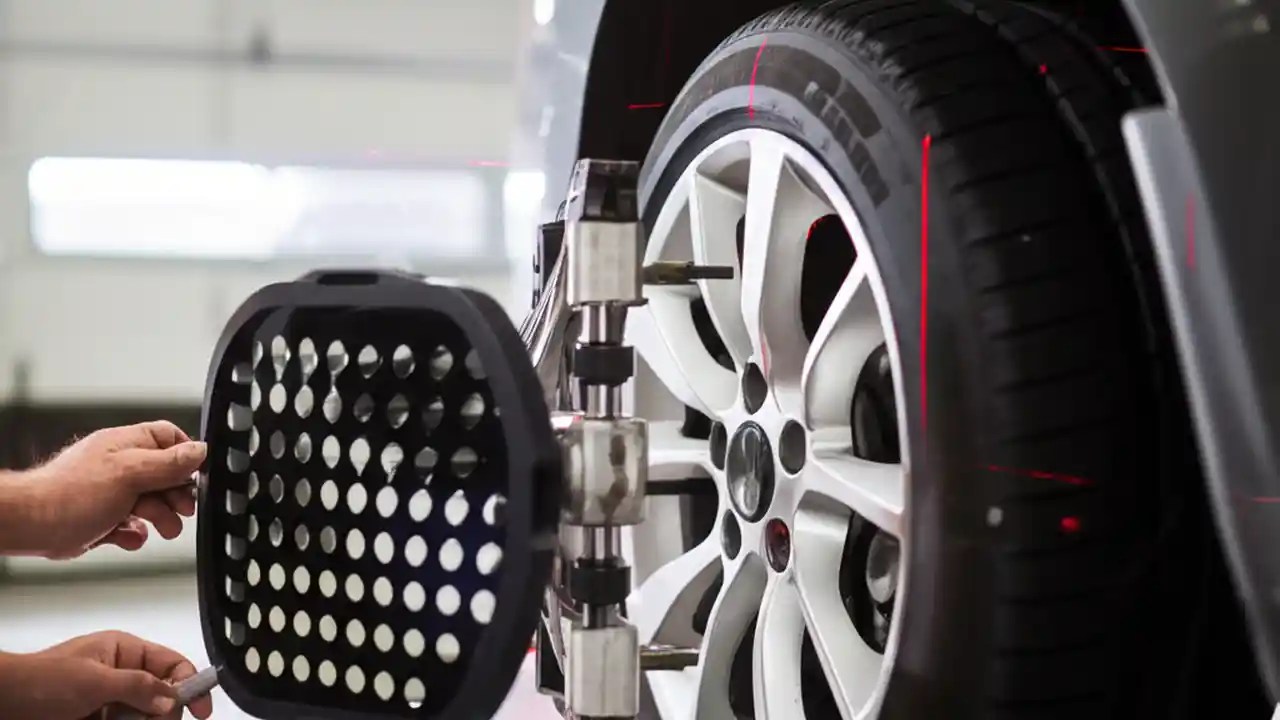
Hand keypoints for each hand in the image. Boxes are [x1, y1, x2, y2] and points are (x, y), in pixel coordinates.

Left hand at [0, 421, 205, 558]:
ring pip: (151, 503)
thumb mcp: (131, 472)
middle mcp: (120, 465)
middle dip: (176, 496)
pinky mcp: (103, 518)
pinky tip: (129, 536)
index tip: (195, 478)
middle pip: (165, 476)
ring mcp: (111, 492)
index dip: (186, 458)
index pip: (170, 438)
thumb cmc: (71, 494)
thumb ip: (169, 463)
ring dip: (160, 518)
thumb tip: (200, 451)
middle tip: (182, 511)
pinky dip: (135, 533)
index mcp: (127, 444)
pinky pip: (131, 525)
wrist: (33, 525)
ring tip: (163, 529)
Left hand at [0, 631, 213, 719]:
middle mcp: (121, 674)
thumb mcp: (94, 681)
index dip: (191, 684)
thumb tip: (173, 698)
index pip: (171, 664)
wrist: (2, 702)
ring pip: (145, 715)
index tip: (202, 711)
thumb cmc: (43, 681)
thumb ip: (138, 686)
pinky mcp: (98, 719)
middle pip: (162, 696)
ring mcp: (109, 700)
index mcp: (125, 652)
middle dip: (164, 712)